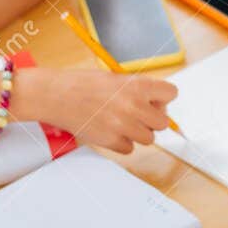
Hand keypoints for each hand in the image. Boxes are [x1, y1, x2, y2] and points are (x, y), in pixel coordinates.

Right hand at [17, 67, 176, 154]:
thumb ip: (138, 89)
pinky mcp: (110, 141)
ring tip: (121, 122)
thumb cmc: (81, 84)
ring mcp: (123, 125)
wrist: (56, 95)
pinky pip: (129, 149)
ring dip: (138, 133)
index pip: (171, 93)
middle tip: (138, 114)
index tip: (154, 100)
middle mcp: (133, 106)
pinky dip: (122, 143)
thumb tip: (157, 102)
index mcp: (137, 85)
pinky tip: (110, 131)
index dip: (163, 98)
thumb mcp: (115, 77)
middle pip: (162, 122)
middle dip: (152, 119)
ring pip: (148, 139)